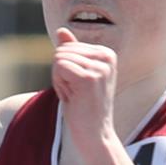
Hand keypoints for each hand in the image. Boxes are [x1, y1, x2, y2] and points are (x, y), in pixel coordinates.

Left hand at [52, 27, 116, 150]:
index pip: (67, 47)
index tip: (79, 86)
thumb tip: (61, 30)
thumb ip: (71, 51)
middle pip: (62, 51)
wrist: (95, 134)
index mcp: (107, 53)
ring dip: (60, 81)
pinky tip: (73, 98)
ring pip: (59, 59)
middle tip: (76, 93)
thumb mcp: (77, 74)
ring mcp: (99, 67)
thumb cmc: (84, 106)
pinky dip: (59, 84)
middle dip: (60, 73)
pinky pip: (58, 67)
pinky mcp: (88, 78)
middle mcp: (107, 57)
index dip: (65, 68)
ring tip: (76, 96)